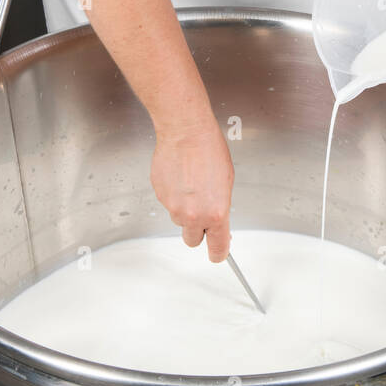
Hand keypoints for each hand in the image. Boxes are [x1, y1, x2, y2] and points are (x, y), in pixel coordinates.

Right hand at [150, 114, 234, 262]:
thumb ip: (221, 206)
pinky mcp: (159, 195)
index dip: (218, 253)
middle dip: (198, 231)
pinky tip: (180, 177)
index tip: (218, 254)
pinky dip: (173, 194)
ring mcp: (173, 207)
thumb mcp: (226, 181)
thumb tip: (217, 219)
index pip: (218, 248)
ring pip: (178, 219)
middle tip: (202, 213)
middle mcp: (193, 214)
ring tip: (191, 185)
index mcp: (216, 213)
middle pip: (192, 240)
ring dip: (184, 210)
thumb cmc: (209, 149)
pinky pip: (168, 203)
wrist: (186, 132)